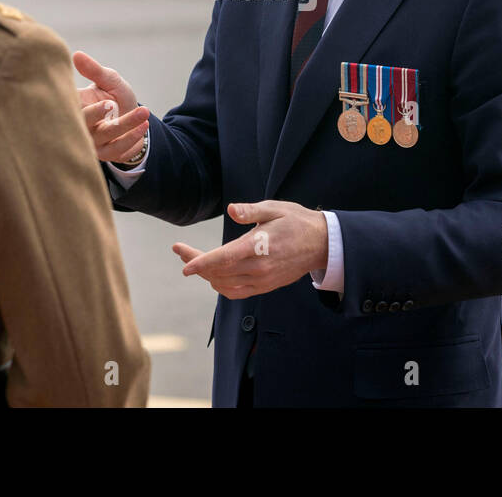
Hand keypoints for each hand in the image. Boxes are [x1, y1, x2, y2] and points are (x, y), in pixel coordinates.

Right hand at [73, 50, 148, 163]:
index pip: (65, 105)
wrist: (133, 117)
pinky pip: (117, 149)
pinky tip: (143, 125)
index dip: (69, 102)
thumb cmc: (115, 96)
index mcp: (75, 106)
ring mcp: (92, 142)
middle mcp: (80, 126)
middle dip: (94, 115)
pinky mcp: (106, 154)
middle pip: (81, 123)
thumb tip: (76, 55)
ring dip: (125, 124)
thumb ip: (94, 70)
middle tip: (110, 104)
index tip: (83, 94)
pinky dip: (131, 138)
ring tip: (143, 111)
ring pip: (104, 135)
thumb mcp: (108, 80)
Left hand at [172, 201, 328, 299]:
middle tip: (180, 250)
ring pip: (224, 284)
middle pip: (218, 272)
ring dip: (206, 275)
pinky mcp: (265, 286)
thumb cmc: (296, 221)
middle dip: (196, 263)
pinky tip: (214, 275)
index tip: (184, 264)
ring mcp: (262, 280)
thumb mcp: (274, 208)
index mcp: (258, 246)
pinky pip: (236, 292)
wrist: (321, 243)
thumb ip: (250, 211)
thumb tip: (231, 209)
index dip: (201, 262)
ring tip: (195, 260)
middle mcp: (259, 268)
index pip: (223, 258)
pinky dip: (221, 285)